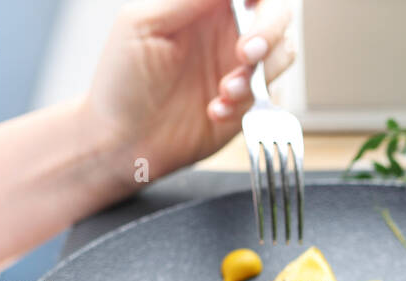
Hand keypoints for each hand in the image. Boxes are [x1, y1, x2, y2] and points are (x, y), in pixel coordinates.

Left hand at [84, 0, 296, 185]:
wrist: (123, 141)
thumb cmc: (122, 80)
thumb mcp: (144, 23)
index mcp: (203, 5)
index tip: (252, 5)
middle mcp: (227, 32)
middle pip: (278, 14)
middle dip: (269, 32)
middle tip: (246, 54)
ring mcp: (239, 68)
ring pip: (282, 54)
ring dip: (258, 74)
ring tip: (224, 92)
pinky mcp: (247, 104)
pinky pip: (272, 97)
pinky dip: (249, 105)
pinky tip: (216, 112)